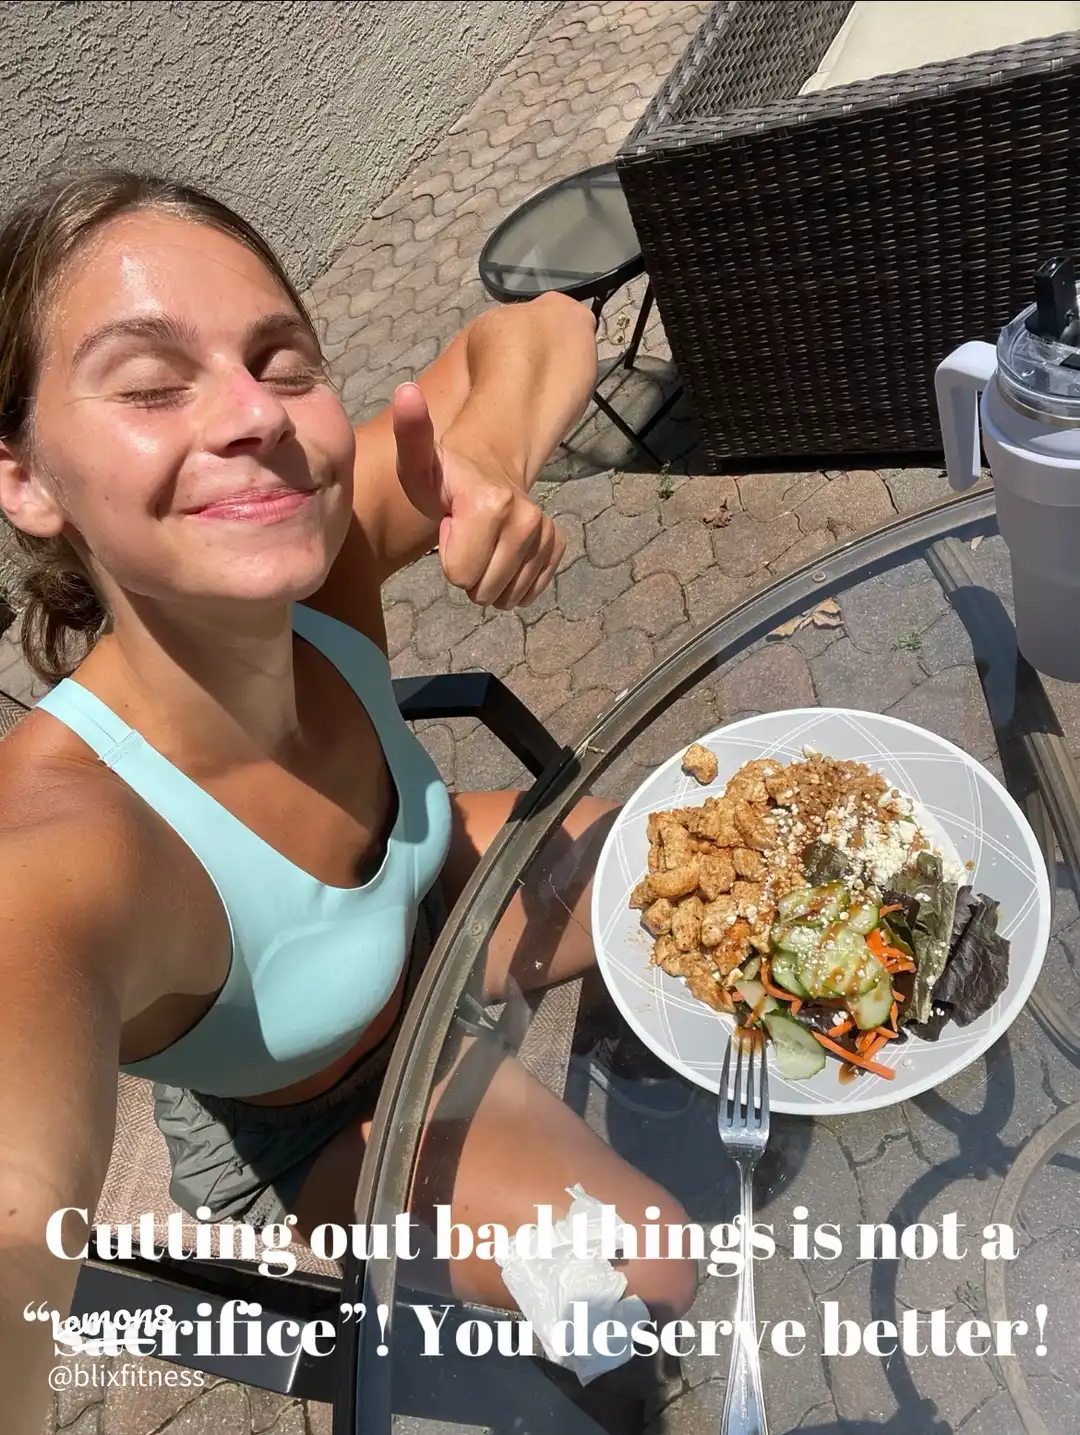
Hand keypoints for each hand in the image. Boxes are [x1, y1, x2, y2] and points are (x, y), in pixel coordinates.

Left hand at [392, 381, 564, 608]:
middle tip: (466, 534)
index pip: (461, 576)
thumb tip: (406, 390)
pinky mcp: (556, 547)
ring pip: (506, 596)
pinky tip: (502, 553)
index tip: (452, 524)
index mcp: (491, 505)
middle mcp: (527, 521)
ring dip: (489, 577)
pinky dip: (511, 581)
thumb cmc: (445, 475)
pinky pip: (529, 592)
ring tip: (483, 542)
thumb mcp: (419, 461)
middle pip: (484, 591)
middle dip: (469, 569)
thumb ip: (412, 434)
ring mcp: (545, 535)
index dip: (450, 555)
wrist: (492, 467)